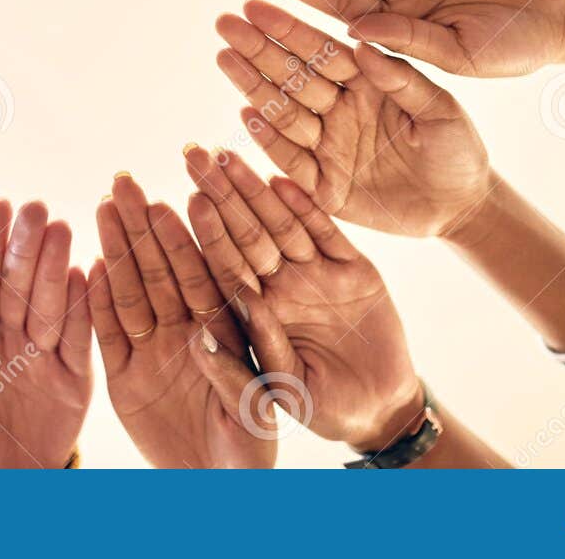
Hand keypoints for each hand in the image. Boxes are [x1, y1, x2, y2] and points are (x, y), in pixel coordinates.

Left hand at [0, 200, 91, 466]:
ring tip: (61, 227)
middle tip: (32, 208)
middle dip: (22, 245)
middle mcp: (5, 336)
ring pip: (49, 301)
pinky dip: (85, 307)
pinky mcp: (75, 375)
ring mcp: (41, 353)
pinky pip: (81, 337)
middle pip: (15, 284)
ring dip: (54, 265)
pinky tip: (88, 271)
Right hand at [89, 172, 274, 467]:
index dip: (191, 238)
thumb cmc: (251, 453)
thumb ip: (235, 376)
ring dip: (117, 248)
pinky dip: (95, 302)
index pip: (205, 276)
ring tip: (104, 205)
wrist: (217, 487)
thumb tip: (203, 338)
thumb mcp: (256, 415)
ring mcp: (153, 352)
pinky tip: (86, 265)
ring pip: (132, 290)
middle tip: (127, 180)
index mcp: (224, 332)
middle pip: (161, 270)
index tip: (179, 198)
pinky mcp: (124, 377)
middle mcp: (186, 332)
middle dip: (144, 225)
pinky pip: (107, 333)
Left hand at [184, 147, 424, 451]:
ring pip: (280, 224)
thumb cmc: (325, 407)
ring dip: (256, 190)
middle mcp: (281, 287)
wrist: (382, 410)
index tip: (182, 200)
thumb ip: (255, 355)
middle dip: (220, 194)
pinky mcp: (354, 269)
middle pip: (245, 234)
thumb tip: (212, 325)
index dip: (204, 233)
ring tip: (230, 155)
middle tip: (193, 155)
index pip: (224, 266)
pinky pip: (327, 232)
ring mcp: (316, 275)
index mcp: (256, 314)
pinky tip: (284, 180)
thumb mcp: (285, 390)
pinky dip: (307, 207)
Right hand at [211, 0, 489, 235]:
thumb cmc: (458, 151)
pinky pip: (291, 160)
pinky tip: (245, 113)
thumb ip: (404, 81)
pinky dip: (268, 139)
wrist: (462, 208)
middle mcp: (341, 110)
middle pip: (293, 76)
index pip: (322, 51)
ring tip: (224, 56)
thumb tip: (364, 44)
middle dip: (259, 49)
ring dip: (253, 85)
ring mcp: (329, 147)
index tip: (257, 4)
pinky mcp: (324, 186)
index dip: (290, 29)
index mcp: (367, 83)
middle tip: (226, 22)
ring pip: (284, 111)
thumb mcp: (441, 112)